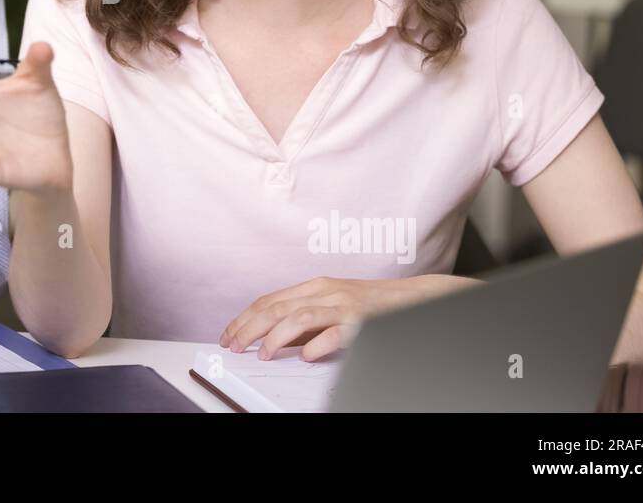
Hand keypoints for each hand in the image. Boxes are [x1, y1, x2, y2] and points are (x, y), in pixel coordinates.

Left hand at [220, 274, 476, 360]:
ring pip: (300, 316)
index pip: (269, 300)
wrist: (414, 298)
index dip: (244, 318)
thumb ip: (305, 319)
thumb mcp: (331, 306)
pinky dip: (319, 344)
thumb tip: (272, 338)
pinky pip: (336, 331)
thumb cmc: (370, 305)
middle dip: (249, 327)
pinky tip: (307, 357)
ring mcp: (343, 304)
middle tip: (234, 346)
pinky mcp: (361, 319)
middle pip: (277, 307)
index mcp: (314, 287)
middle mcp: (325, 291)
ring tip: (262, 353)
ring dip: (277, 336)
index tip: (228, 335)